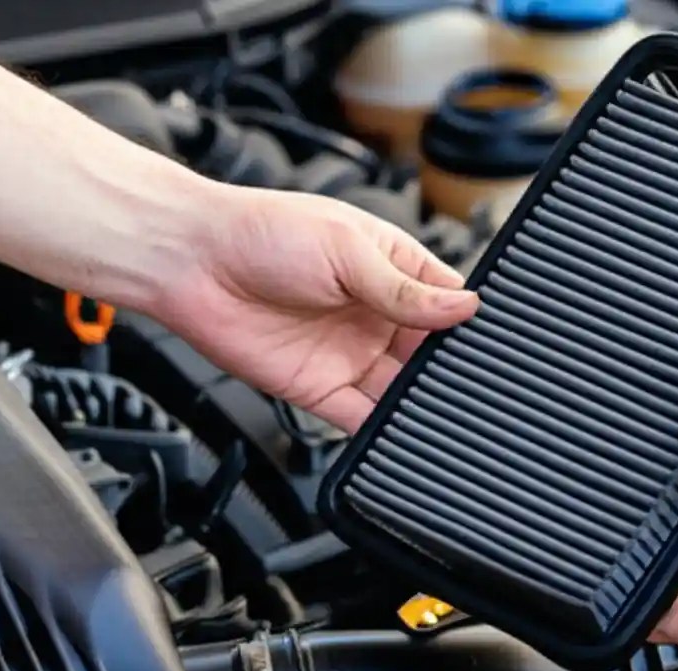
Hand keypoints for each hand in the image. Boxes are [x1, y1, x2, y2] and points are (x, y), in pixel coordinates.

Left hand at [150, 184, 478, 432]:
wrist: (191, 262)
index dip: (467, 318)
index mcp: (392, 268)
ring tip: (438, 404)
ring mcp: (352, 354)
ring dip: (420, 401)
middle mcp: (377, 314)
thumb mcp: (347, 250)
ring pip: (402, 389)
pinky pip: (363, 418)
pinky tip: (400, 429)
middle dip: (447, 367)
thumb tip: (466, 307)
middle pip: (431, 352)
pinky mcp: (322, 389)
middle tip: (465, 377)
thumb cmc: (261, 232)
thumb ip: (406, 289)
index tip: (486, 336)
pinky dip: (383, 431)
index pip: (447, 300)